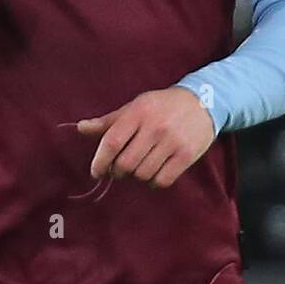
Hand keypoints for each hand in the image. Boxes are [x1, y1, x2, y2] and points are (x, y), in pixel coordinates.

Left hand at [77, 87, 215, 187]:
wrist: (203, 101)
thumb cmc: (162, 106)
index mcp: (138, 113)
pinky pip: (162, 180)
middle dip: (118, 172)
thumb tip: (80, 128)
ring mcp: (172, 142)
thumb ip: (108, 121)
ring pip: (143, 174)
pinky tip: (154, 173)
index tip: (96, 172)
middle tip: (120, 169)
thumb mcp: (135, 107)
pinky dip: (153, 182)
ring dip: (137, 177)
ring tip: (139, 168)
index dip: (100, 161)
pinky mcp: (186, 155)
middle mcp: (155, 127)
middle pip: (125, 164)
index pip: (112, 142)